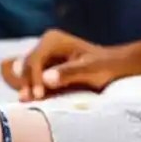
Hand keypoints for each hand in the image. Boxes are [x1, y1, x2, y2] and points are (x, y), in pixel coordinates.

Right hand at [2, 29, 137, 101]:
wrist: (114, 66)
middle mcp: (45, 44)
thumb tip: (46, 79)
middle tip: (27, 101)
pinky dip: (32, 87)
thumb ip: (69, 73)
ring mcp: (44, 55)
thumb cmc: (105, 66)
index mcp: (53, 40)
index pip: (35, 60)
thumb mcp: (90, 69)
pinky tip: (30, 99)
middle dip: (26, 83)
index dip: (34, 78)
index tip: (38, 96)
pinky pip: (33, 76)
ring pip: (27, 71)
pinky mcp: (45, 66)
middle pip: (27, 64)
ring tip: (25, 101)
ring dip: (26, 86)